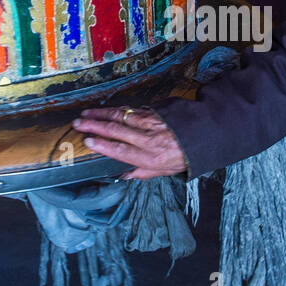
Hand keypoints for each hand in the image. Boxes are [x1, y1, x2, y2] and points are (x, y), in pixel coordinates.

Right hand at [72, 107, 186, 179]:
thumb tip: (122, 175)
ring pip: (122, 116)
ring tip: (85, 114)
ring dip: (101, 114)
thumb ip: (142, 172)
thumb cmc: (184, 156)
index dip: (103, 145)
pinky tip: (106, 110)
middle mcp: (149, 138)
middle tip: (78, 123)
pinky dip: (117, 110)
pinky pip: (132, 110)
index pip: (121, 150)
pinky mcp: (155, 111)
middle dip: (95, 126)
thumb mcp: (166, 171)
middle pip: (117, 130)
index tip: (87, 141)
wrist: (207, 132)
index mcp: (151, 157)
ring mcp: (152, 122)